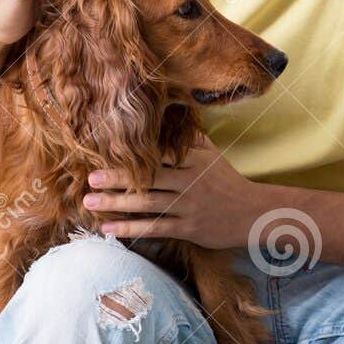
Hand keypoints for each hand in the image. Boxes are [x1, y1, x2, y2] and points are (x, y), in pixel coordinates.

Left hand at [84, 132, 267, 249]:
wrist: (253, 212)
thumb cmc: (227, 181)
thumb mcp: (212, 154)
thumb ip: (188, 139)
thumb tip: (167, 114)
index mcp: (194, 160)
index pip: (158, 154)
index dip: (132, 154)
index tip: (106, 152)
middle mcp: (190, 181)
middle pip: (148, 178)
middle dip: (117, 178)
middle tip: (89, 177)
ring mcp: (189, 205)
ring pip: (148, 203)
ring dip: (116, 203)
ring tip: (90, 201)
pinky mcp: (189, 227)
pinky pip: (155, 227)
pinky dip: (131, 228)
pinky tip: (109, 229)